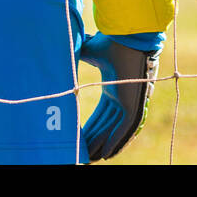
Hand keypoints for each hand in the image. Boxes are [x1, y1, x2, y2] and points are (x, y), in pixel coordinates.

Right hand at [78, 33, 159, 161]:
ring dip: (102, 145)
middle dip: (94, 140)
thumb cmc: (110, 42)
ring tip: (89, 159)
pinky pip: (125, 128)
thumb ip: (79, 54)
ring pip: (114, 130)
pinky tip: (106, 155)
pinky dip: (115, 142)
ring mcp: (129, 101)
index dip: (92, 126)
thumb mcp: (89, 50)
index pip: (102, 112)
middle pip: (106, 124)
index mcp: (114, 86)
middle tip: (82, 153)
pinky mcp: (134, 104)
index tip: (80, 136)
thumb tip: (62, 48)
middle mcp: (122, 95)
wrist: (126, 37)